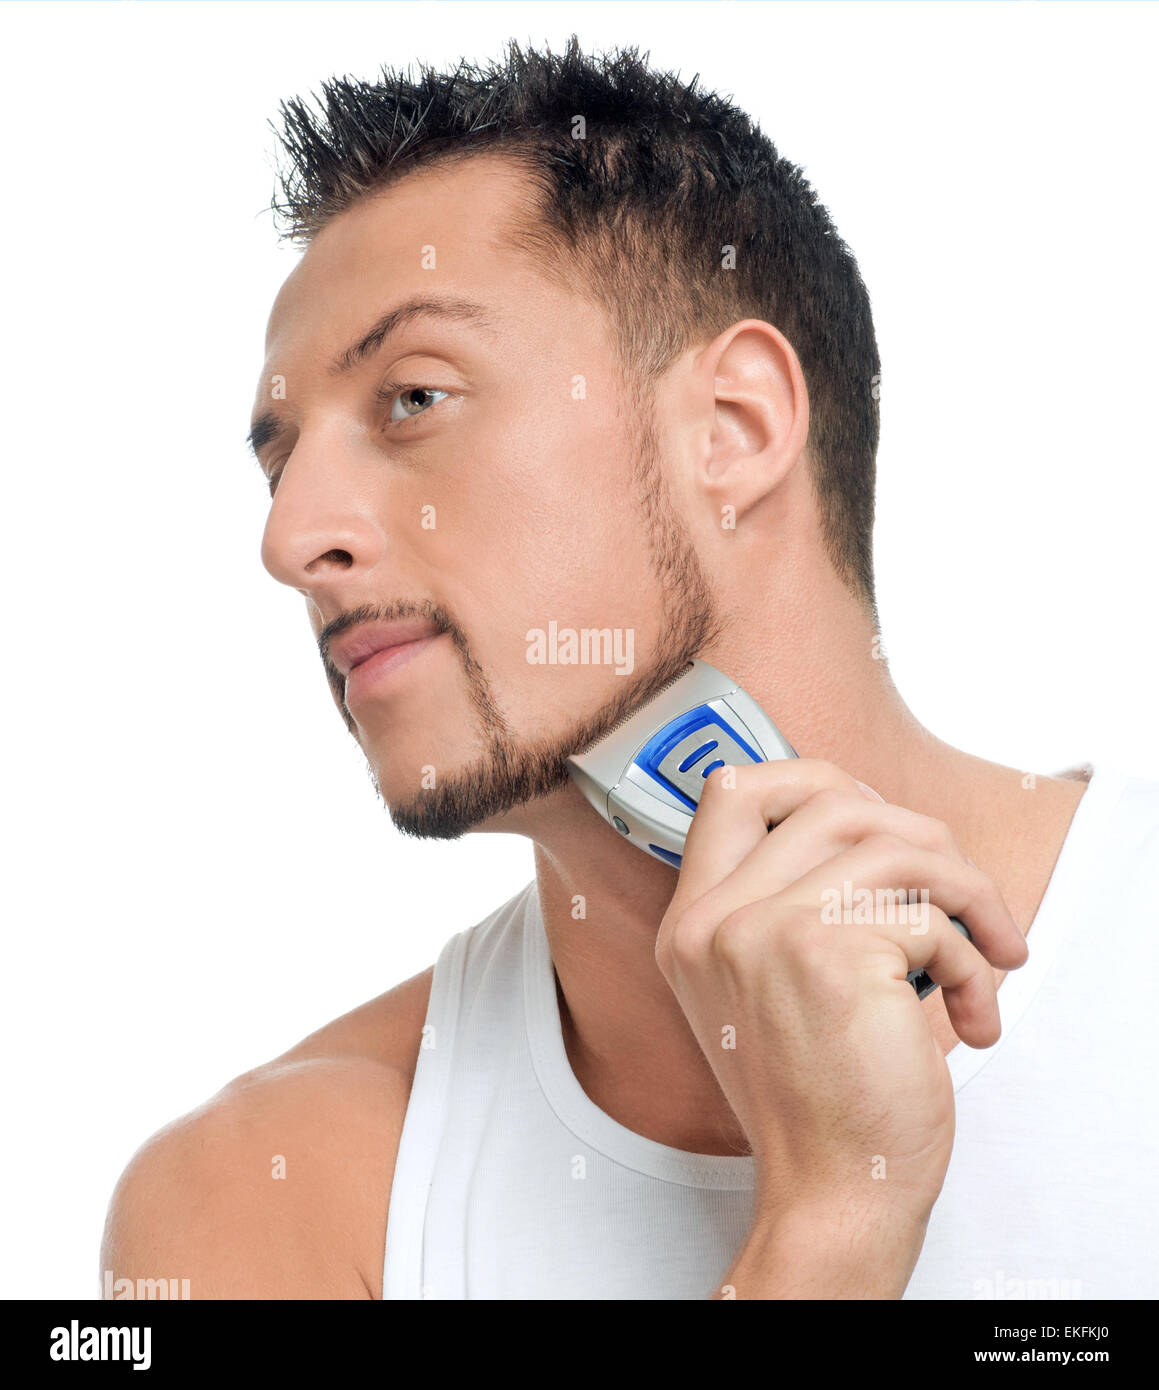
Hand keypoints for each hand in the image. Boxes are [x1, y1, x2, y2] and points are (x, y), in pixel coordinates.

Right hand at [656, 759, 1027, 1244]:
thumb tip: (873, 817)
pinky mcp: (828, 955)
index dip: (813, 780)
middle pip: (833, 800)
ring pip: (894, 846)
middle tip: (961, 893)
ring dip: (969, 893)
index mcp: (694, 922)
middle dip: (922, 833)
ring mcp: (763, 931)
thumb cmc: (821, 1093)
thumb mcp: (769, 986)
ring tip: (992, 952)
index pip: (732, 789)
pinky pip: (931, 919)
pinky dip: (977, 966)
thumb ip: (787, 901)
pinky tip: (973, 1016)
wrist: (833, 1190)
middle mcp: (715, 920)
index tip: (876, 820)